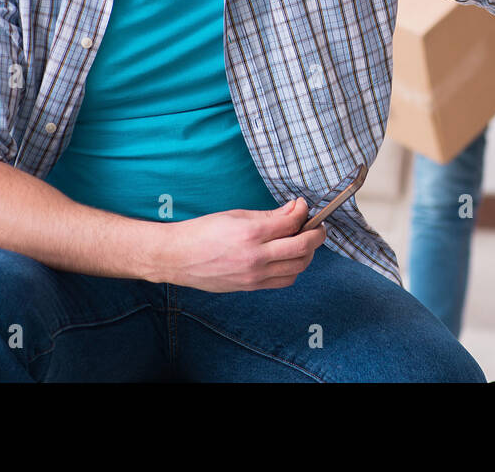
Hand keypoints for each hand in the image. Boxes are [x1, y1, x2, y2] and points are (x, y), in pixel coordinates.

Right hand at [156, 198, 325, 291]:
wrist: (177, 257)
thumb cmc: (202, 232)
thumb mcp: (236, 215)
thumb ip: (269, 215)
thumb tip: (295, 210)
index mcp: (251, 233)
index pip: (292, 222)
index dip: (304, 211)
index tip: (303, 206)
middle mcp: (255, 257)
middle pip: (303, 247)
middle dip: (316, 233)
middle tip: (317, 225)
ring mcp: (254, 275)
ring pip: (298, 267)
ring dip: (308, 253)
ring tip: (304, 240)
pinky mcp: (251, 287)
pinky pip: (284, 280)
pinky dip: (294, 269)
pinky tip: (289, 257)